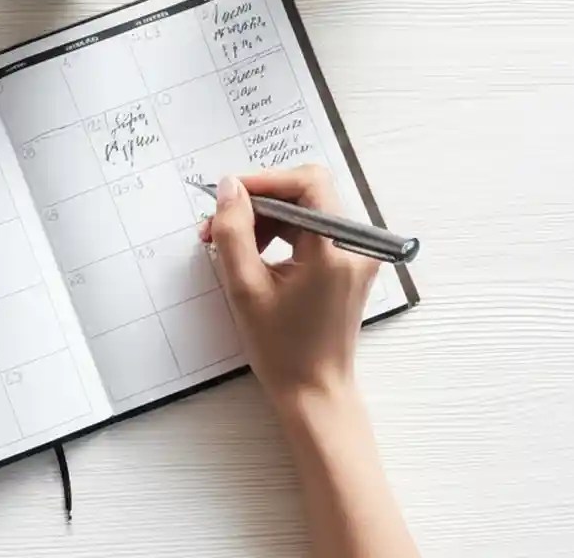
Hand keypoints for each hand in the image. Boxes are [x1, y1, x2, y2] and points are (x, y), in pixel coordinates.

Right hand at [200, 166, 379, 409]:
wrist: (315, 392)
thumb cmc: (282, 350)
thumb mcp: (246, 288)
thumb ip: (234, 232)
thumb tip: (229, 188)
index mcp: (334, 250)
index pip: (308, 183)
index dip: (266, 180)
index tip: (229, 195)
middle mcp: (355, 246)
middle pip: (305, 195)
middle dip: (259, 203)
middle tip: (217, 225)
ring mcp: (355, 256)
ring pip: (306, 212)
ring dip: (266, 220)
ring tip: (230, 245)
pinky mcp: (348, 265)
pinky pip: (311, 232)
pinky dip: (280, 235)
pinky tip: (253, 255)